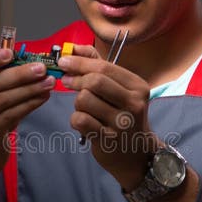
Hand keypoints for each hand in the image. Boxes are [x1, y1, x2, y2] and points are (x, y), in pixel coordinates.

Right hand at [0, 47, 54, 175]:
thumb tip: (30, 62)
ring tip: (48, 82)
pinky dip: (29, 105)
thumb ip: (2, 80)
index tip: (10, 52)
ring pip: (4, 100)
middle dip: (20, 74)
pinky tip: (42, 98)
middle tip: (41, 68)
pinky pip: (12, 115)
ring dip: (29, 89)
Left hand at [58, 45, 159, 189]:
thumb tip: (73, 48)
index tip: (63, 62)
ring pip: (84, 100)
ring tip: (85, 109)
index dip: (80, 63)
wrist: (135, 153)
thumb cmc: (123, 115)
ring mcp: (121, 123)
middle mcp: (133, 104)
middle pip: (94, 82)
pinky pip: (80, 120)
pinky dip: (76, 119)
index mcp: (138, 87)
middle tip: (67, 82)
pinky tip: (85, 123)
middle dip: (76, 80)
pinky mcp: (107, 140)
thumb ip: (97, 65)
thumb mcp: (119, 89)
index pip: (105, 67)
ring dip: (78, 103)